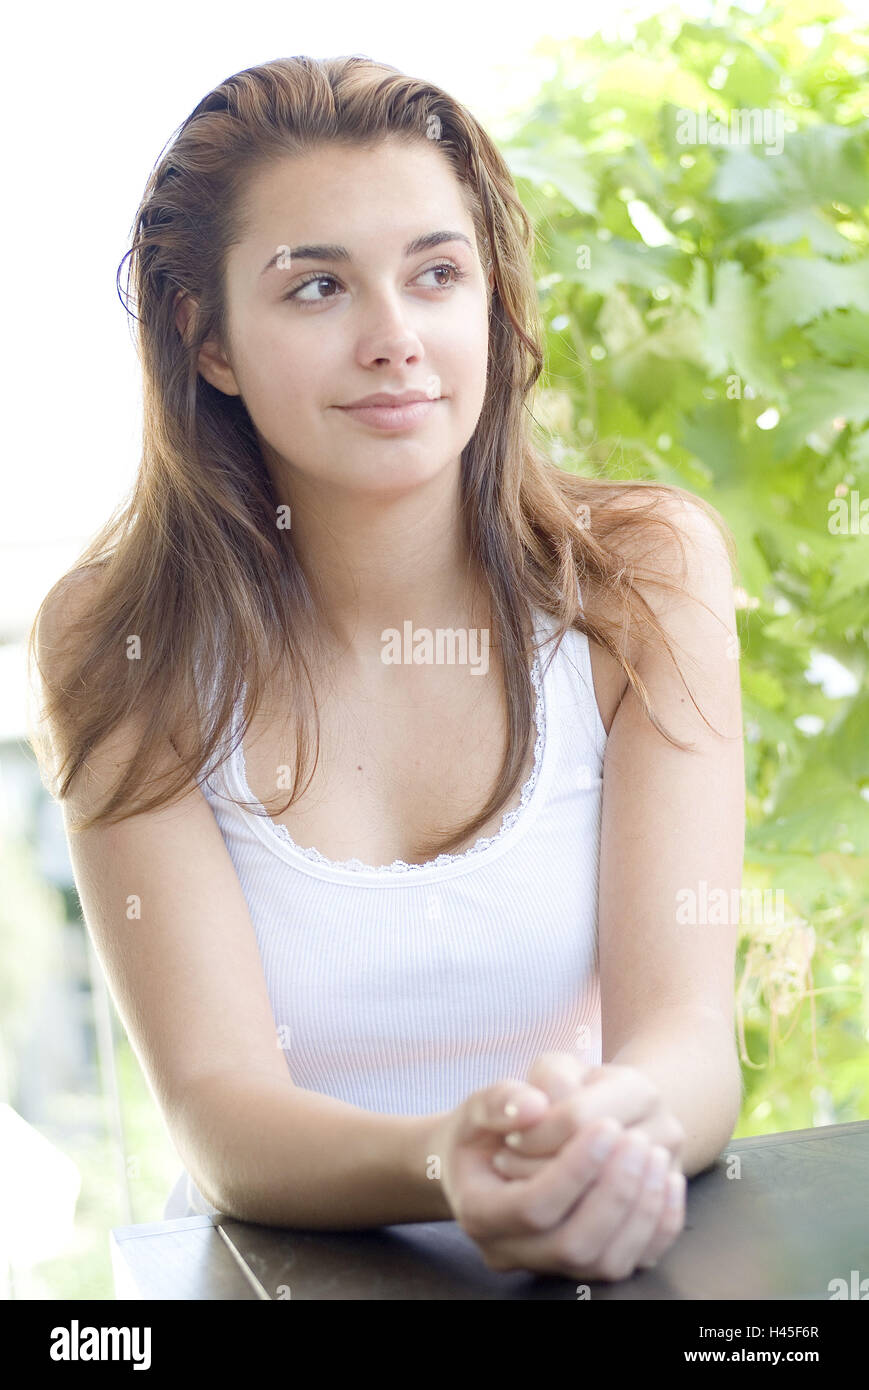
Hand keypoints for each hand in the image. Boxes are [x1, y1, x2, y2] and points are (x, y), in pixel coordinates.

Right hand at [428, 1071, 685, 1281]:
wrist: (490, 1158)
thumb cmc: (485, 1130)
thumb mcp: (478, 1105)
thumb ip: (500, 1100)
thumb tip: (535, 1105)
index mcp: (479, 1210)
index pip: (533, 1207)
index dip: (574, 1169)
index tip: (604, 1124)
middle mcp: (511, 1251)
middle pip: (572, 1244)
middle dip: (612, 1192)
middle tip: (636, 1139)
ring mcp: (549, 1265)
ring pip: (605, 1263)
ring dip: (639, 1208)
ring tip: (654, 1152)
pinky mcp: (585, 1265)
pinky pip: (632, 1263)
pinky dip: (657, 1225)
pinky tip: (667, 1178)